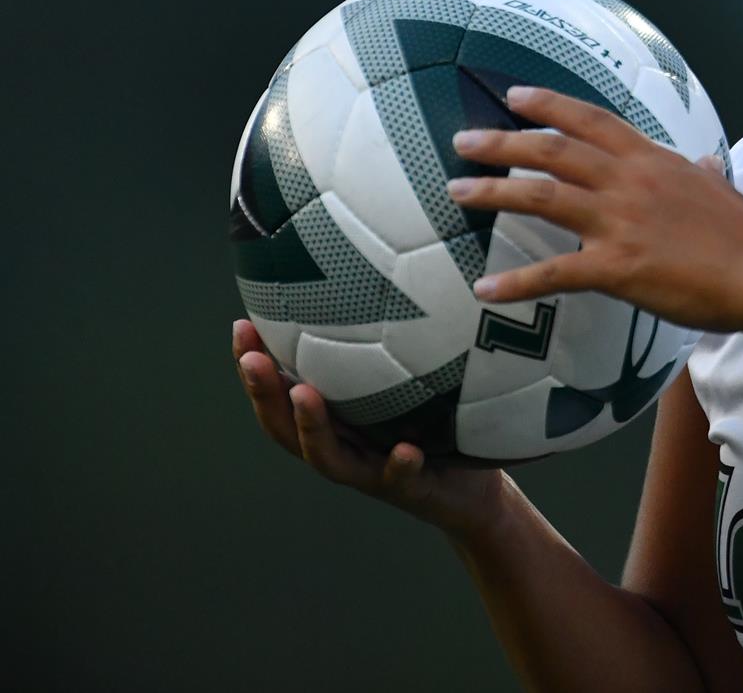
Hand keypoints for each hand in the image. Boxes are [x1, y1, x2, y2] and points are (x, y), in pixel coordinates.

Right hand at [231, 318, 505, 539]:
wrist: (466, 492)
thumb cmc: (426, 432)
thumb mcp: (400, 387)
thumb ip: (379, 350)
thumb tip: (366, 286)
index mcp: (330, 423)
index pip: (278, 395)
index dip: (253, 367)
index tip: (241, 327)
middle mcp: (340, 449)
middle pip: (285, 428)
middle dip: (264, 393)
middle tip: (252, 359)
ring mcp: (369, 471)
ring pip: (329, 457)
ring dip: (312, 427)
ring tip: (303, 395)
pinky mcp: (408, 489)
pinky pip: (401, 477)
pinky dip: (399, 464)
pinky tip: (404, 449)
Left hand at [445, 85, 742, 332]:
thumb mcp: (721, 190)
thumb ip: (702, 174)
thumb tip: (703, 163)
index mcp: (652, 161)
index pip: (592, 120)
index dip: (549, 104)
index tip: (515, 95)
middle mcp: (629, 182)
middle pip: (553, 149)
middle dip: (503, 141)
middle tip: (465, 140)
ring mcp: (620, 222)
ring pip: (541, 196)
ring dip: (493, 192)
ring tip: (457, 191)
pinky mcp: (617, 267)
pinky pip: (554, 272)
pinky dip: (516, 281)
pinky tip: (485, 289)